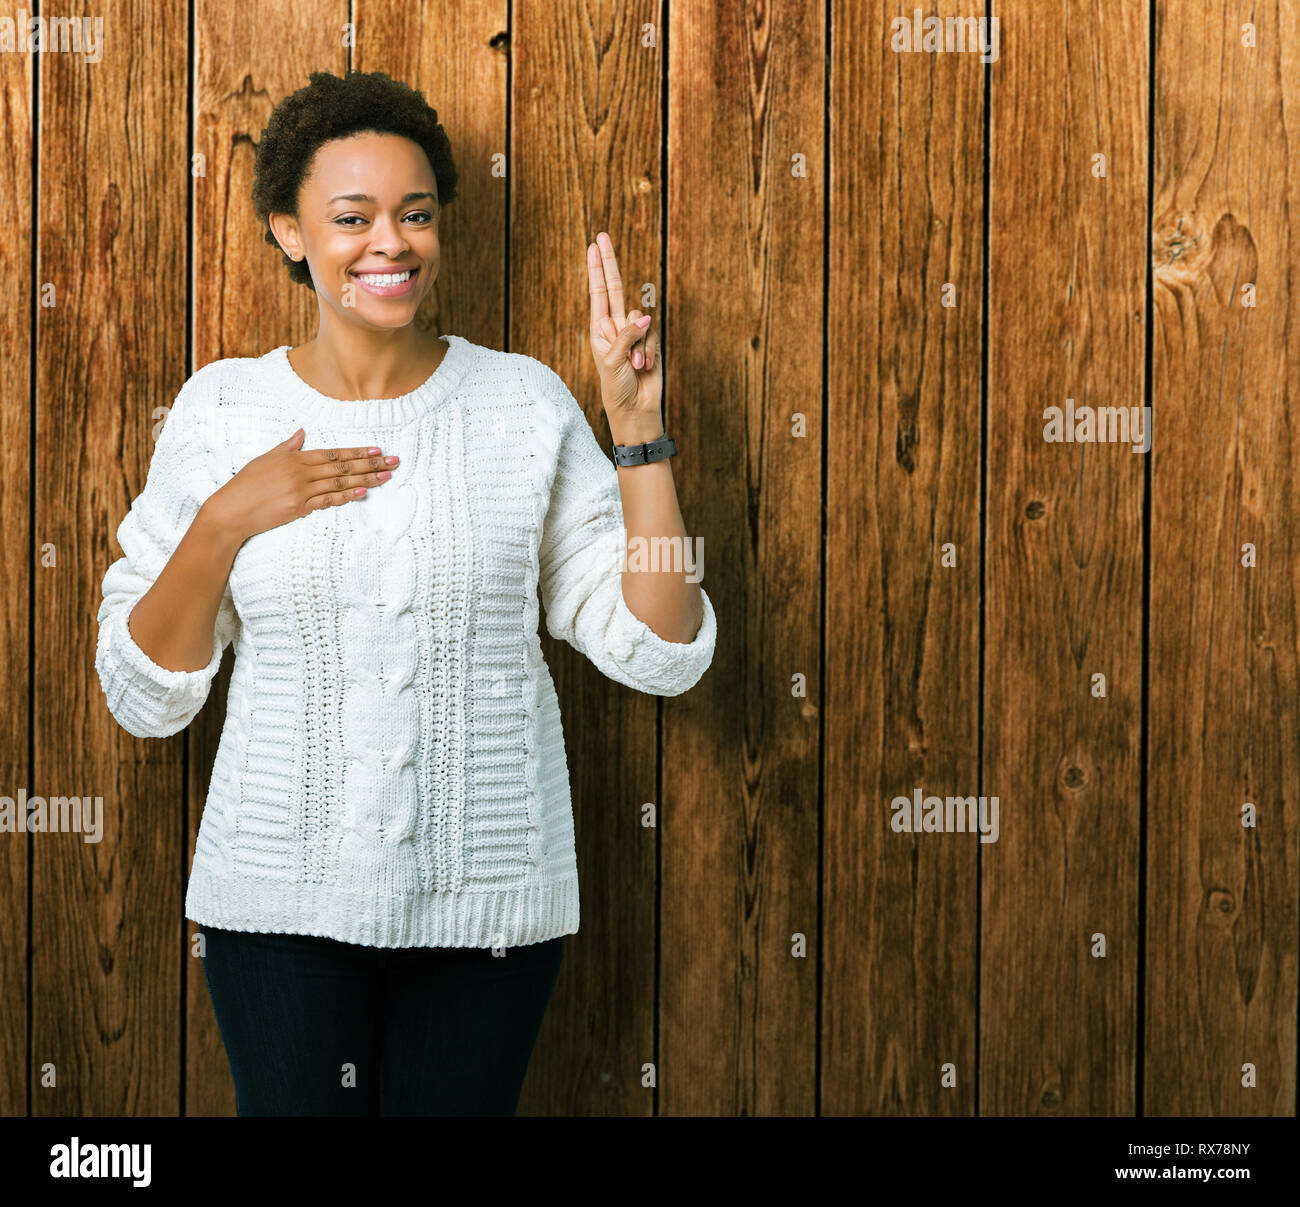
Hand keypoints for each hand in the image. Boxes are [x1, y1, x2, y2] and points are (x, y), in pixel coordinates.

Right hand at [205, 428, 398, 543]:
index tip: (376, 450)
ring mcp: (301, 491)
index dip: (356, 452)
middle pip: (342, 467)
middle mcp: (300, 472)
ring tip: (386, 477)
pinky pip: (328, 501)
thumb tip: (302, 432)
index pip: (333, 454)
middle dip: (370, 464)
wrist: (230, 510)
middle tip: (393, 462)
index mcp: (294, 458)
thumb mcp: (265, 459)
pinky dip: (346, 496)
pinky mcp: (299, 509)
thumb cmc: (245, 485)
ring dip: (366, 480)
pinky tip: (363, 492)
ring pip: (339, 483)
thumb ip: (287, 447)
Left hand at [587, 231, 663, 440]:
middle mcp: (616, 327)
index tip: (593, 246)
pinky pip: (653, 334)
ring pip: (640, 318)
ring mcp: (634, 333)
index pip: (598, 292)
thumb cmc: (617, 388)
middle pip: (615, 288)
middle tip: (603, 236)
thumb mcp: (613, 360)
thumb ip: (627, 334)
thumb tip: (645, 316)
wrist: (635, 411)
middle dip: (610, 263)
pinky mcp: (651, 342)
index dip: (597, 269)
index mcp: (599, 329)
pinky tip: (644, 367)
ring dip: (639, 343)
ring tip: (634, 365)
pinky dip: (649, 351)